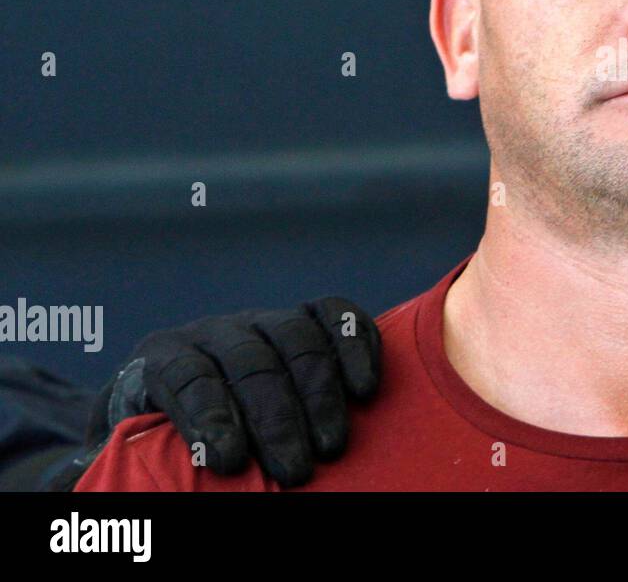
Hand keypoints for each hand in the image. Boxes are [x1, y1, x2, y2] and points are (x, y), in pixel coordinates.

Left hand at [83, 296, 380, 486]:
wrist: (188, 396)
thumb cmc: (160, 441)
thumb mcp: (131, 447)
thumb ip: (126, 456)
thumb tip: (93, 480)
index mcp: (160, 358)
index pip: (186, 376)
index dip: (209, 416)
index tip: (231, 461)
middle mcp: (213, 330)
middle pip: (248, 361)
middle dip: (274, 418)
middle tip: (293, 471)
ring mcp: (263, 318)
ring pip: (294, 336)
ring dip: (319, 392)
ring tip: (332, 444)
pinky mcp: (305, 316)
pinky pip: (334, 315)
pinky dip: (355, 344)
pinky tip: (366, 387)